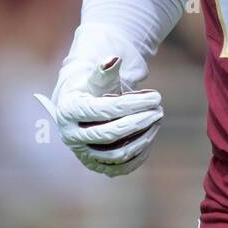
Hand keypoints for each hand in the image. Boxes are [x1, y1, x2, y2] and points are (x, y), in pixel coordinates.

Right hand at [34, 54, 162, 176]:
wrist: (81, 106)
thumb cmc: (92, 87)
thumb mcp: (96, 76)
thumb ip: (104, 69)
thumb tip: (114, 60)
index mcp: (68, 111)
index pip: (103, 110)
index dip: (133, 104)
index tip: (156, 97)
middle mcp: (70, 136)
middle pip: (109, 134)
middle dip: (139, 122)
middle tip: (159, 110)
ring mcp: (82, 154)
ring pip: (116, 154)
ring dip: (142, 140)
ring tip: (157, 121)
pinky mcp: (95, 165)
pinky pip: (120, 168)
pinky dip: (138, 156)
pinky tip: (151, 137)